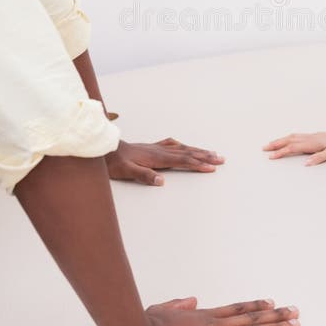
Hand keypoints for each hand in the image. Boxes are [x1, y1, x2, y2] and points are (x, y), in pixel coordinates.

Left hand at [106, 138, 224, 185]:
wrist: (104, 149)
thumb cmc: (114, 162)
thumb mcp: (127, 172)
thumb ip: (144, 175)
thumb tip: (162, 181)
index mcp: (157, 158)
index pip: (182, 161)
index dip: (198, 164)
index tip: (212, 168)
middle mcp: (159, 151)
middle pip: (187, 153)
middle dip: (205, 156)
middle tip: (221, 159)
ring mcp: (156, 148)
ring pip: (182, 148)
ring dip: (198, 150)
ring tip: (211, 152)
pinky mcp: (151, 148)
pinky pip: (172, 145)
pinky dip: (183, 146)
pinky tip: (184, 146)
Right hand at [262, 129, 325, 165]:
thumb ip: (320, 157)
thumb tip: (306, 163)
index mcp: (312, 143)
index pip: (292, 147)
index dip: (281, 152)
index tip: (271, 157)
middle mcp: (309, 138)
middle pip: (288, 140)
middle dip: (275, 144)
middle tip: (264, 148)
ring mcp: (310, 136)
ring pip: (291, 137)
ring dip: (279, 140)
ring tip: (270, 144)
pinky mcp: (312, 137)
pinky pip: (295, 136)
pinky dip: (287, 138)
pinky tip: (285, 140)